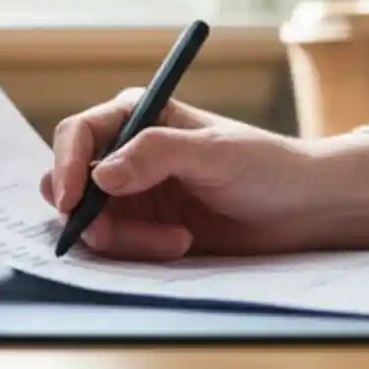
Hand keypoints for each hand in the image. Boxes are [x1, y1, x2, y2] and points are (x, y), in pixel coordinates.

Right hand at [41, 89, 368, 260]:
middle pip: (70, 183)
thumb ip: (157, 154)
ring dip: (125, 239)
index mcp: (137, 116)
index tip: (72, 200)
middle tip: (118, 235)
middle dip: (91, 213)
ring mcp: (130, 193)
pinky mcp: (141, 229)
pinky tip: (179, 245)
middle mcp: (124, 152)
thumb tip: (101, 174)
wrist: (304, 210)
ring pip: (90, 221)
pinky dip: (136, 252)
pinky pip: (113, 246)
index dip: (65, 165)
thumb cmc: (267, 167)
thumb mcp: (216, 153)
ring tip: (179, 241)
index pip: (77, 134)